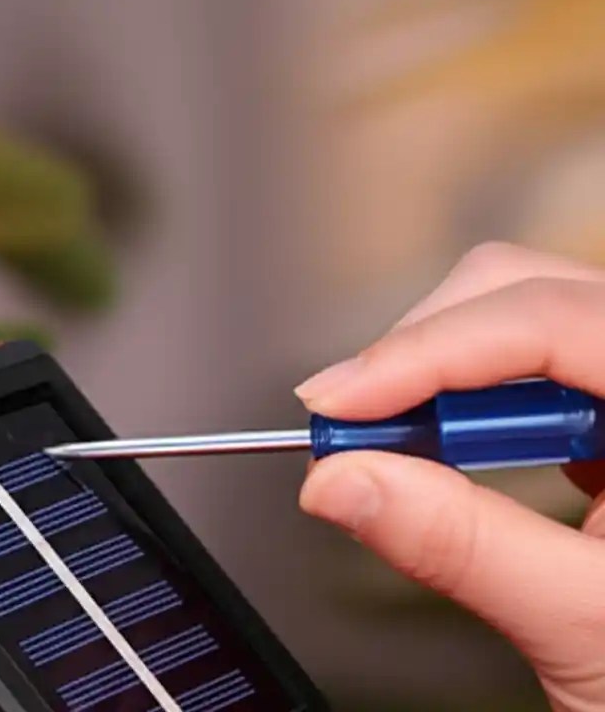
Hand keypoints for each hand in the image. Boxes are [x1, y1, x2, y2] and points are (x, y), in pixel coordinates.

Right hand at [294, 241, 604, 709]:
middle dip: (424, 353)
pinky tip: (444, 450)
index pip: (553, 320)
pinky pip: (535, 369)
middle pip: (529, 293)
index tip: (342, 401)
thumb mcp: (584, 629)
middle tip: (354, 424)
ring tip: (393, 446)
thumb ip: (462, 546)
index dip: (429, 351)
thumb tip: (344, 480)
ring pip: (523, 318)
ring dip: (438, 377)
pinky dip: (468, 403)